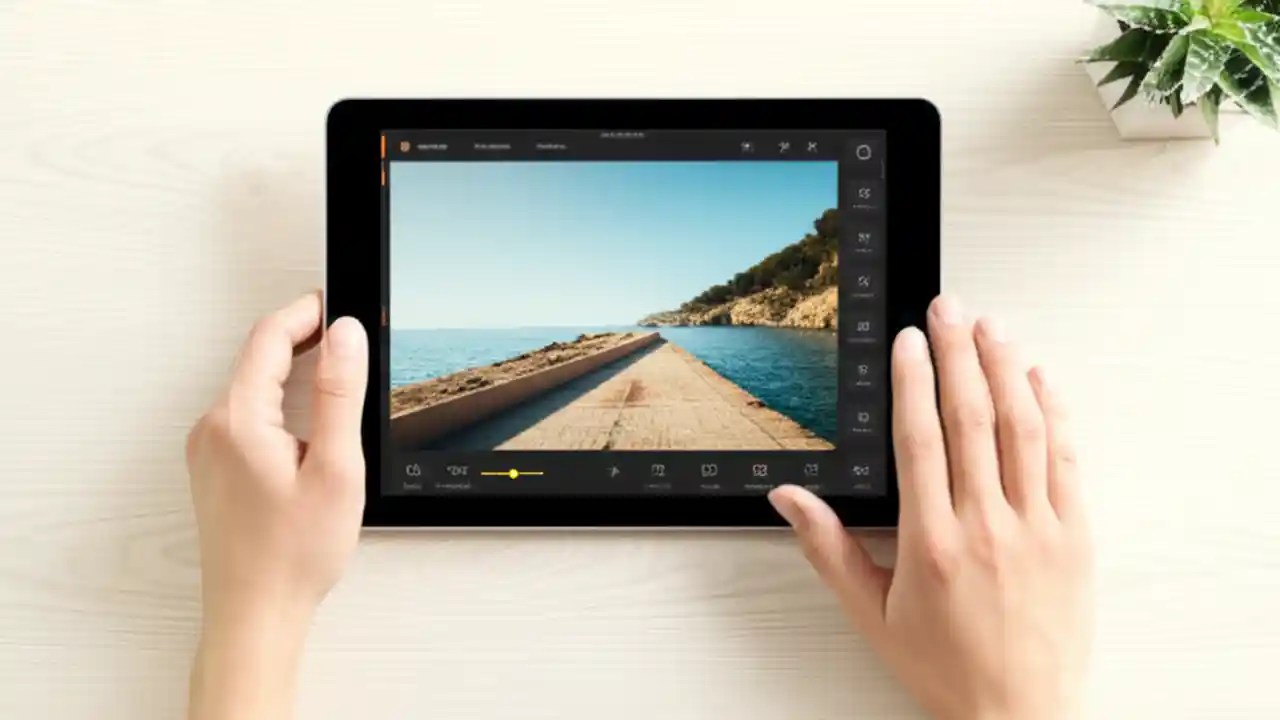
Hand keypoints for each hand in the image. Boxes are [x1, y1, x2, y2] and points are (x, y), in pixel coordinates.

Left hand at [185, 292, 367, 719]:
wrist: (254, 614)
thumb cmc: (293, 553)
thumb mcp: (335, 467)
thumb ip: (339, 393)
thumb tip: (346, 333)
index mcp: (238, 420)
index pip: (267, 339)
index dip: (304, 313)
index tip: (334, 302)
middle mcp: (213, 430)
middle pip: (255, 360)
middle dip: (299, 339)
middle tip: (341, 332)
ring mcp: (208, 452)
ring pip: (250, 389)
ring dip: (288, 372)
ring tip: (330, 370)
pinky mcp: (213, 472)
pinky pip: (244, 417)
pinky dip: (276, 402)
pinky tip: (305, 421)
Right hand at [770, 295, 1092, 719]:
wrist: (1020, 715)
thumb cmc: (946, 668)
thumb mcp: (871, 613)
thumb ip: (827, 549)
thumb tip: (788, 498)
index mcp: (931, 542)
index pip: (921, 438)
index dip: (916, 379)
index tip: (911, 340)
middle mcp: (987, 527)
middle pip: (973, 417)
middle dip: (960, 352)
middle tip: (949, 308)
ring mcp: (1038, 529)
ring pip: (1023, 428)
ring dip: (1007, 368)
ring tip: (992, 326)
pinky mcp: (1075, 538)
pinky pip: (1066, 461)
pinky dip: (1055, 413)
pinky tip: (1041, 380)